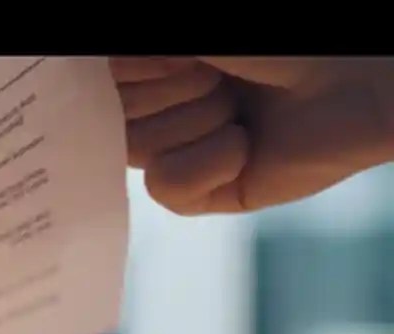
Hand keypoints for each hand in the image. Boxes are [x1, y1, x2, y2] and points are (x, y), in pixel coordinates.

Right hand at [111, 56, 393, 214]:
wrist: (359, 77)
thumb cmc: (280, 42)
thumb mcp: (182, 38)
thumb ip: (130, 56)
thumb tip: (76, 69)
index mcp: (147, 66)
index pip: (91, 84)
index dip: (128, 72)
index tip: (166, 59)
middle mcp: (158, 106)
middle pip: (111, 119)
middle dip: (169, 91)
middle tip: (220, 76)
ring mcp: (179, 150)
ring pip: (138, 154)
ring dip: (197, 122)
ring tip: (239, 107)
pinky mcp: (206, 192)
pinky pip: (168, 189)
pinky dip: (209, 164)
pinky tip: (245, 145)